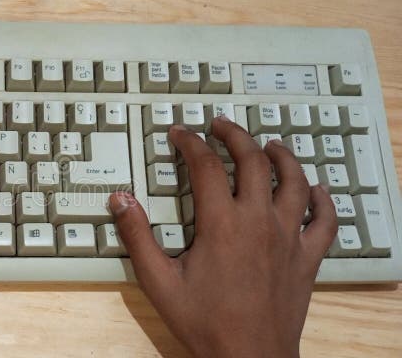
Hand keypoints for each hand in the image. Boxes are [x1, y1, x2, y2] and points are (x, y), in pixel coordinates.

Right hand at [109, 117, 336, 356]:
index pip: (206, 166)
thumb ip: (137, 236)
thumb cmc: (204, 322)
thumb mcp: (158, 281)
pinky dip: (323, 200)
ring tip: (270, 144)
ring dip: (282, 156)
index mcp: (222, 224)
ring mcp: (289, 238)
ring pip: (295, 182)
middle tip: (220, 124)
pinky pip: (324, 221)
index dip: (190, 143)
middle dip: (235, 136)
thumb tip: (121, 199)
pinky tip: (318, 189)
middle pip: (253, 161)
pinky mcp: (307, 258)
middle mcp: (259, 222)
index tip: (179, 133)